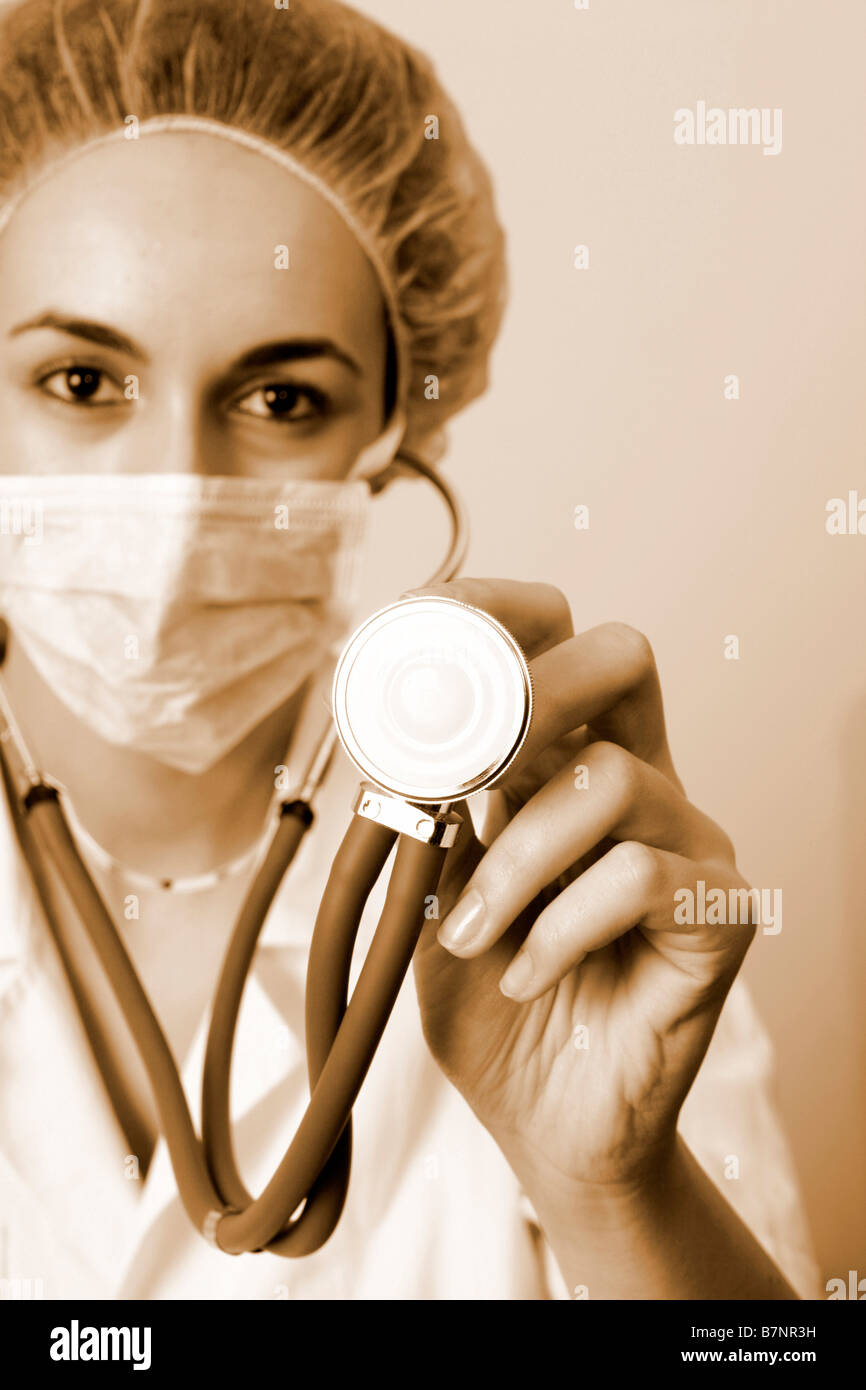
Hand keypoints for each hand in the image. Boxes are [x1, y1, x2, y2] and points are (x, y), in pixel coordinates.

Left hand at [409, 578, 756, 1198]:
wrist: (545, 1124)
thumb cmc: (490, 1005)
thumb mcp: (433, 894)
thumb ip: (433, 811)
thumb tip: (404, 731)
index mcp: (566, 764)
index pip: (558, 643)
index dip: (500, 612)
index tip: (422, 624)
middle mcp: (637, 784)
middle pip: (622, 656)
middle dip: (533, 690)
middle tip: (467, 773)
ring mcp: (686, 843)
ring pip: (614, 779)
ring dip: (518, 862)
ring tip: (472, 936)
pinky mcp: (718, 914)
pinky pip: (642, 878)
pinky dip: (562, 928)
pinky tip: (527, 976)